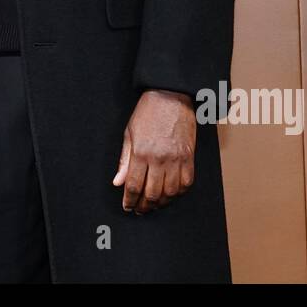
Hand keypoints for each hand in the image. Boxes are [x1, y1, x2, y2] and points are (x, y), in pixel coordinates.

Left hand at [112, 89, 196, 214]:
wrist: (171, 96)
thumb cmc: (148, 113)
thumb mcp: (129, 134)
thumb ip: (124, 160)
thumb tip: (118, 182)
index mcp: (141, 153)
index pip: (134, 186)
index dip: (129, 200)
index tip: (127, 206)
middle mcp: (159, 159)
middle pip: (152, 193)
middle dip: (144, 205)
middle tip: (140, 209)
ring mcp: (176, 159)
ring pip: (170, 192)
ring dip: (161, 203)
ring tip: (154, 204)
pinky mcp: (189, 157)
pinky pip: (186, 183)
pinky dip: (178, 193)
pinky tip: (170, 194)